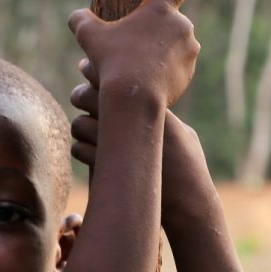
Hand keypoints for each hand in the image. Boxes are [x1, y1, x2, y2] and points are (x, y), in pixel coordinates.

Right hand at [65, 0, 199, 110]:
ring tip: (141, 64)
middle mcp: (182, 26)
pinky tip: (149, 79)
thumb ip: (81, 20)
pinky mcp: (189, 74)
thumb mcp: (89, 37)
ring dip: (164, 49)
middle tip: (137, 42)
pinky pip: (179, 66)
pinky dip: (167, 70)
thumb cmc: (112, 62)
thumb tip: (77, 17)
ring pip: (177, 44)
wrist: (134, 100)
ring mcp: (189, 51)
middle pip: (174, 19)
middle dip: (159, 28)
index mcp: (162, 9)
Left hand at [72, 60, 217, 225]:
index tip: (87, 69)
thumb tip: (150, 108)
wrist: (187, 203)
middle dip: (82, 95)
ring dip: (81, 126)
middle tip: (81, 97)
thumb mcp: (185, 134)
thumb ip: (164, 117)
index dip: (96, 71)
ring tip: (90, 131)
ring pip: (79, 124)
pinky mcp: (105, 167)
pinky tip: (91, 153)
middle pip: (88, 96)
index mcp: (152, 106)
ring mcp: (116, 144)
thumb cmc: (191, 168)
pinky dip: (82, 149)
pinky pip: (79, 149)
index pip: (114, 77)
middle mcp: (131, 121)